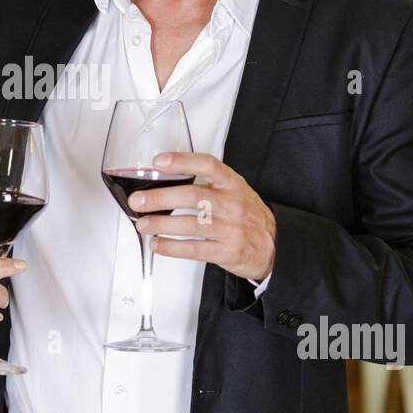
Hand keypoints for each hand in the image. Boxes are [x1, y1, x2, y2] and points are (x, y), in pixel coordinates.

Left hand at [130, 152, 276, 281]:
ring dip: (161, 224)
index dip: (182, 161)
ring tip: (143, 224)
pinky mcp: (227, 252)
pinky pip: (195, 249)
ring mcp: (230, 229)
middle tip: (138, 201)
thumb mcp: (234, 191)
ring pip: (191, 224)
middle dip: (160, 198)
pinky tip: (158, 244)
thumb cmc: (247, 215)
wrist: (274, 245)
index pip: (207, 165)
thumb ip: (206, 184)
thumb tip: (164, 180)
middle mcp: (232, 204)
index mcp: (232, 184)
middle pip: (193, 196)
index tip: (158, 161)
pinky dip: (172, 248)